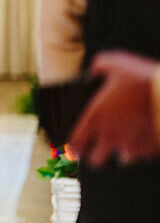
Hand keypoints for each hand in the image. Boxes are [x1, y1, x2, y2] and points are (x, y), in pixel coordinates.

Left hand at [69, 51, 159, 167]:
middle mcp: (111, 135)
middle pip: (95, 161)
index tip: (74, 146)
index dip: (72, 146)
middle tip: (96, 148)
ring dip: (120, 151)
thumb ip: (97, 68)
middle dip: (93, 156)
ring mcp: (132, 145)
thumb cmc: (141, 77)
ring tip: (123, 140)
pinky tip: (142, 137)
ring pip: (120, 159)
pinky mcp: (150, 149)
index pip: (75, 142)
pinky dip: (140, 149)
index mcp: (96, 116)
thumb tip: (92, 72)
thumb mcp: (113, 62)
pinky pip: (142, 155)